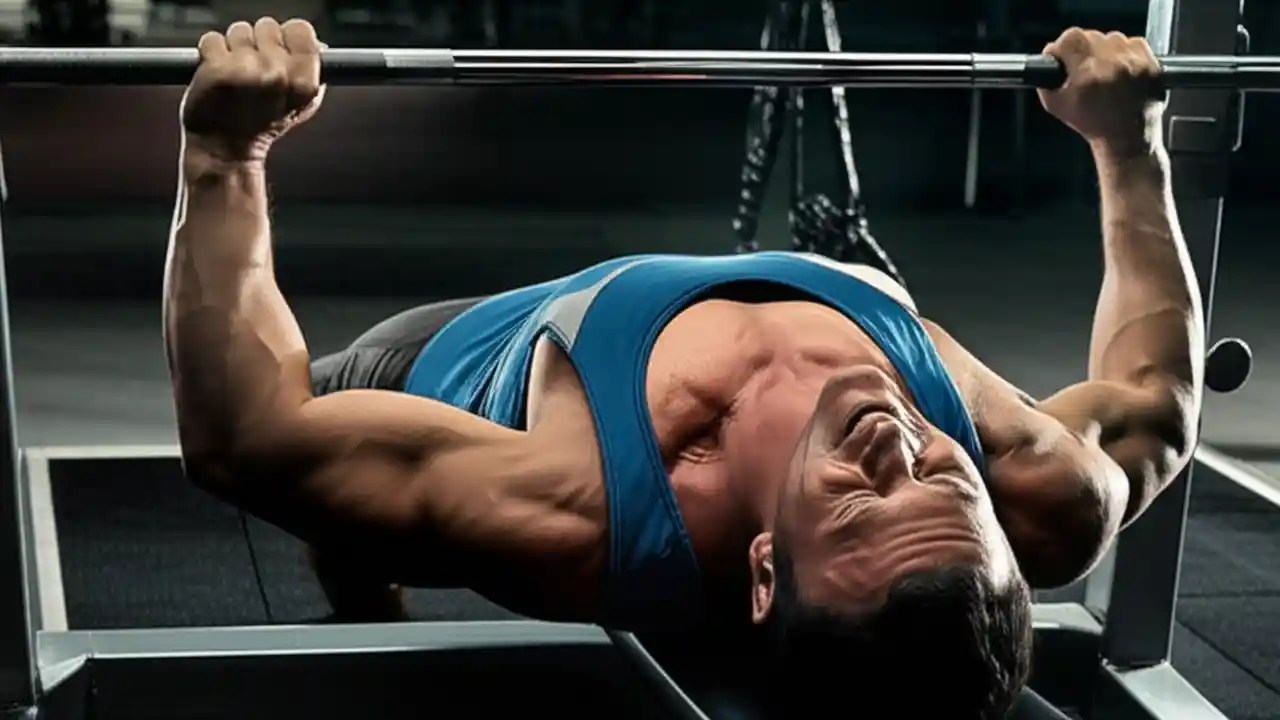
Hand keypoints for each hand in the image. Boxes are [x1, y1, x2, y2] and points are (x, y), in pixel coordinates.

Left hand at [181, 17, 324, 162]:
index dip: (287, 37)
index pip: (300, 29)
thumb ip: (313, 74)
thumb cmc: (263, 125)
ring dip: (234, 48)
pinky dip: (210, 53)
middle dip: (259, 42)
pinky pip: (212, 40)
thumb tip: (317, 45)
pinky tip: (217, 74)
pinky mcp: (216, 70)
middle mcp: (277, 74)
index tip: (278, 52)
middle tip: (254, 69)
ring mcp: (246, 70)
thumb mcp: (303, 105)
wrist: (226, 148)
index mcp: (304, 82)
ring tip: (235, 73)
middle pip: (267, 26)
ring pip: (238, 30)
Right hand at [1038, 28, 1164, 155]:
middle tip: (1084, 70)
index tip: (1063, 57)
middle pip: (1090, 37)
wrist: (1127, 137)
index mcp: (1087, 73)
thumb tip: (1047, 60)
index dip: (1063, 47)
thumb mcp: (1056, 106)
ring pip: (1112, 38)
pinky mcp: (1150, 62)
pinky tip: (1120, 72)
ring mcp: (1134, 61)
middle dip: (1083, 51)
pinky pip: (1133, 43)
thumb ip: (1045, 80)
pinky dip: (1125, 54)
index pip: (1070, 38)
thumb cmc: (1092, 124)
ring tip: (1104, 74)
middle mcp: (1112, 63)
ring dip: (1104, 51)